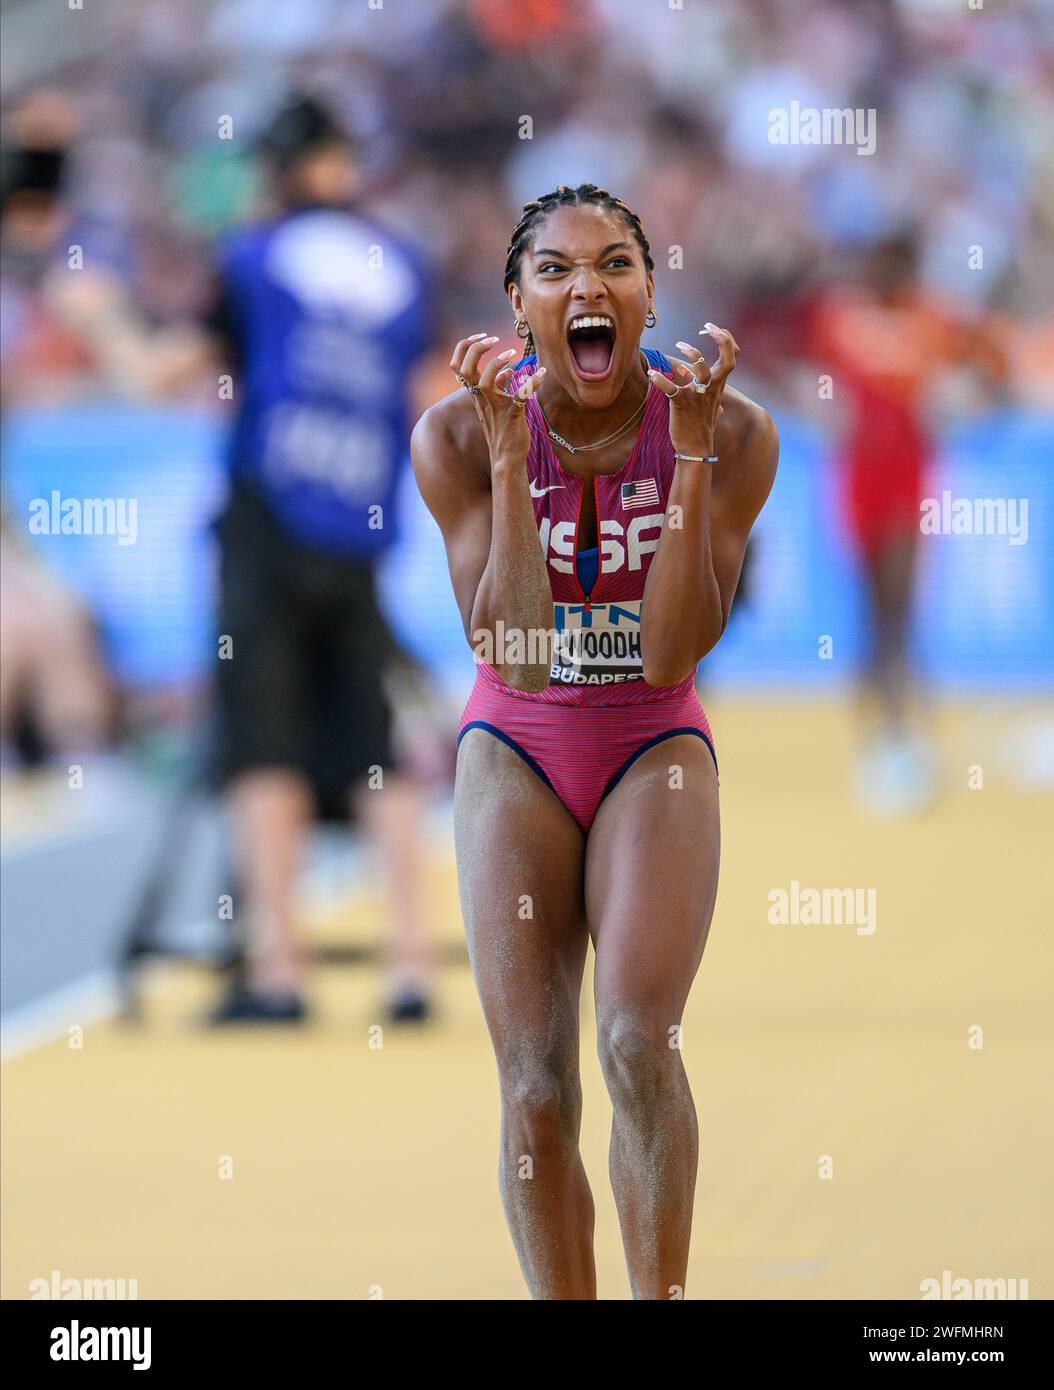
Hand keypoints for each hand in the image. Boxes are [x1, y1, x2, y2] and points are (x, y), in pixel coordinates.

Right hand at [450, 333, 545, 465]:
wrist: (507, 460)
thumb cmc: (504, 432)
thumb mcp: (498, 407)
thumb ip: (500, 388)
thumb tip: (507, 371)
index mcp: (477, 395)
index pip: (458, 365)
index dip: (465, 347)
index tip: (481, 337)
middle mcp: (482, 399)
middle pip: (465, 369)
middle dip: (477, 349)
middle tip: (494, 339)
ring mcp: (496, 408)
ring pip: (485, 381)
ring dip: (497, 362)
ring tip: (513, 354)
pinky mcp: (512, 416)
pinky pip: (519, 396)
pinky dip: (531, 383)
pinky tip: (542, 373)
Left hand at [648, 322, 738, 455]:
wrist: (695, 448)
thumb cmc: (699, 424)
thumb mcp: (704, 402)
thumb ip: (695, 383)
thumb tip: (684, 370)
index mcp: (718, 385)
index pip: (731, 357)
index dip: (726, 339)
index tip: (713, 328)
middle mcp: (712, 388)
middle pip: (727, 359)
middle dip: (721, 339)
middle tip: (708, 327)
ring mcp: (698, 396)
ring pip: (702, 370)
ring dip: (692, 354)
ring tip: (679, 345)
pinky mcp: (682, 405)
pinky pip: (671, 390)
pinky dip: (661, 381)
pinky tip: (652, 374)